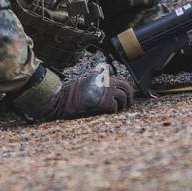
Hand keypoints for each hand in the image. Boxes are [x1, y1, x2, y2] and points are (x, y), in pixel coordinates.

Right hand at [17, 66, 134, 120]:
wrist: (62, 100)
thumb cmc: (71, 94)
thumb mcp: (86, 82)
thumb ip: (98, 83)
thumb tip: (107, 88)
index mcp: (102, 77)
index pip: (121, 80)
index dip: (125, 88)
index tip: (126, 95)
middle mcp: (106, 83)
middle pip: (127, 88)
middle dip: (129, 97)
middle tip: (127, 105)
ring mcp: (106, 92)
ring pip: (124, 98)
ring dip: (122, 106)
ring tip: (117, 110)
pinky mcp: (104, 103)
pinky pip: (115, 108)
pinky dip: (113, 112)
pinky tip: (106, 113)